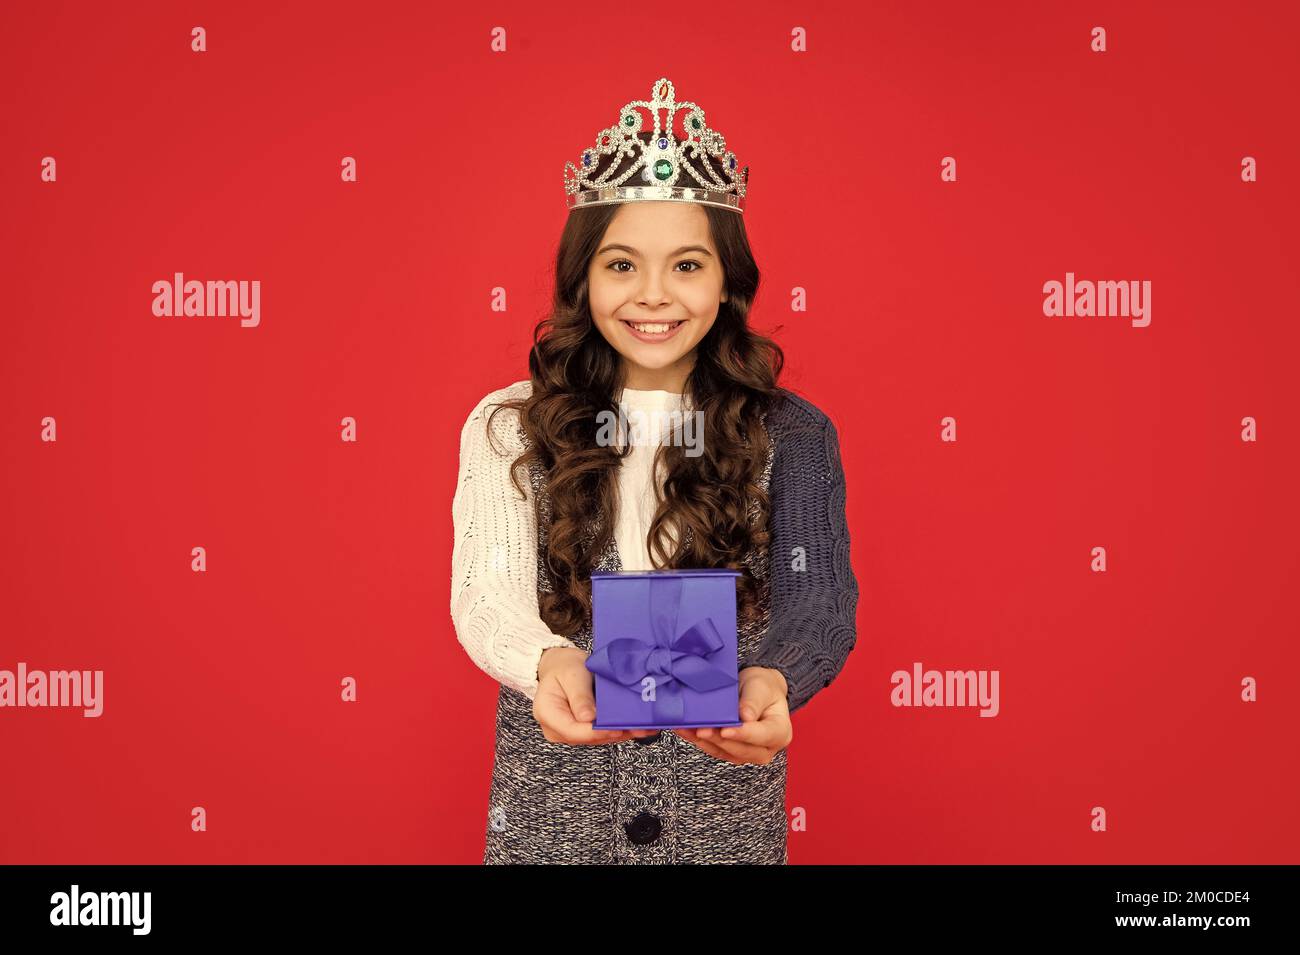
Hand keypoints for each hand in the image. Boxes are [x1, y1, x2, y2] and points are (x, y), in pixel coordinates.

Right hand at [533, 647, 659, 745]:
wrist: (560, 666)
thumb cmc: (563, 667)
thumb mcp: (571, 675)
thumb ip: (579, 696)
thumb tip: (588, 718)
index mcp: (547, 714)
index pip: (573, 730)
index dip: (597, 732)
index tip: (617, 728)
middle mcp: (557, 728)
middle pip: (587, 737)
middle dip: (614, 733)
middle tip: (639, 728)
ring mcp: (570, 732)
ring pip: (597, 738)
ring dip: (621, 733)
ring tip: (644, 728)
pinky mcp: (582, 730)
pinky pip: (601, 733)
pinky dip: (619, 729)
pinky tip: (638, 727)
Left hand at [674, 666, 791, 764]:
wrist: (757, 691)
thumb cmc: (763, 688)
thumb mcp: (761, 687)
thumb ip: (754, 701)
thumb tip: (745, 717)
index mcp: (780, 732)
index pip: (762, 735)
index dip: (743, 734)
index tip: (726, 730)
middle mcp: (766, 748)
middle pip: (742, 749)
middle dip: (719, 740)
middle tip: (701, 730)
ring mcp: (747, 753)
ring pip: (725, 752)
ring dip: (705, 742)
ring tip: (688, 729)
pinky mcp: (730, 753)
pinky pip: (713, 749)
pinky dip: (698, 740)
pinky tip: (685, 730)